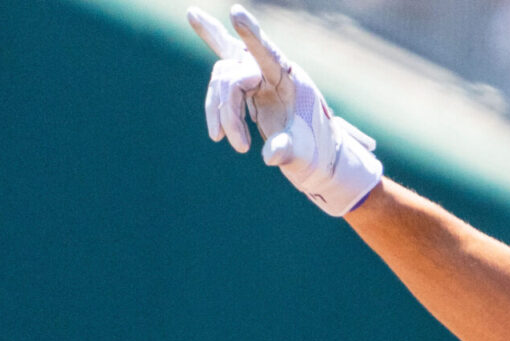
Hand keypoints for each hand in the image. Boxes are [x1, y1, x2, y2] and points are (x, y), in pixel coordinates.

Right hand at [189, 4, 382, 215]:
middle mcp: (274, 72)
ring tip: (231, 143)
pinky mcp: (247, 84)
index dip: (251, 35)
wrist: (316, 156)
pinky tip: (193, 15)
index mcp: (292, 81)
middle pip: (233, 75)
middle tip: (240, 148)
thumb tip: (271, 155)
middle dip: (228, 111)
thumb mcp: (304, 156)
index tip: (236, 12)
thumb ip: (288, 151)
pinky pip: (223, 62)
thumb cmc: (315, 153)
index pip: (268, 55)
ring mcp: (259, 75)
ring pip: (222, 79)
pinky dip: (210, 38)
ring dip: (219, 111)